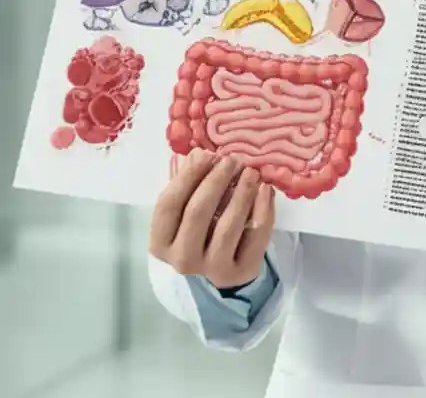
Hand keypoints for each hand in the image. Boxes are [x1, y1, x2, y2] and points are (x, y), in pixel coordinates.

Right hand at [149, 148, 275, 288]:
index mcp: (160, 243)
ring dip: (241, 194)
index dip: (187, 176)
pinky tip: (265, 189)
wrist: (223, 266)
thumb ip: (188, 182)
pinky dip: (263, 210)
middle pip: (197, 213)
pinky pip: (255, 237)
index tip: (206, 154)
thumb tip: (198, 154)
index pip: (168, 204)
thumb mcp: (187, 208)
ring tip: (251, 172)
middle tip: (232, 160)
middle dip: (216, 181)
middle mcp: (182, 260)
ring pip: (227, 227)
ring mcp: (213, 270)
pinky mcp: (243, 272)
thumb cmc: (200, 230)